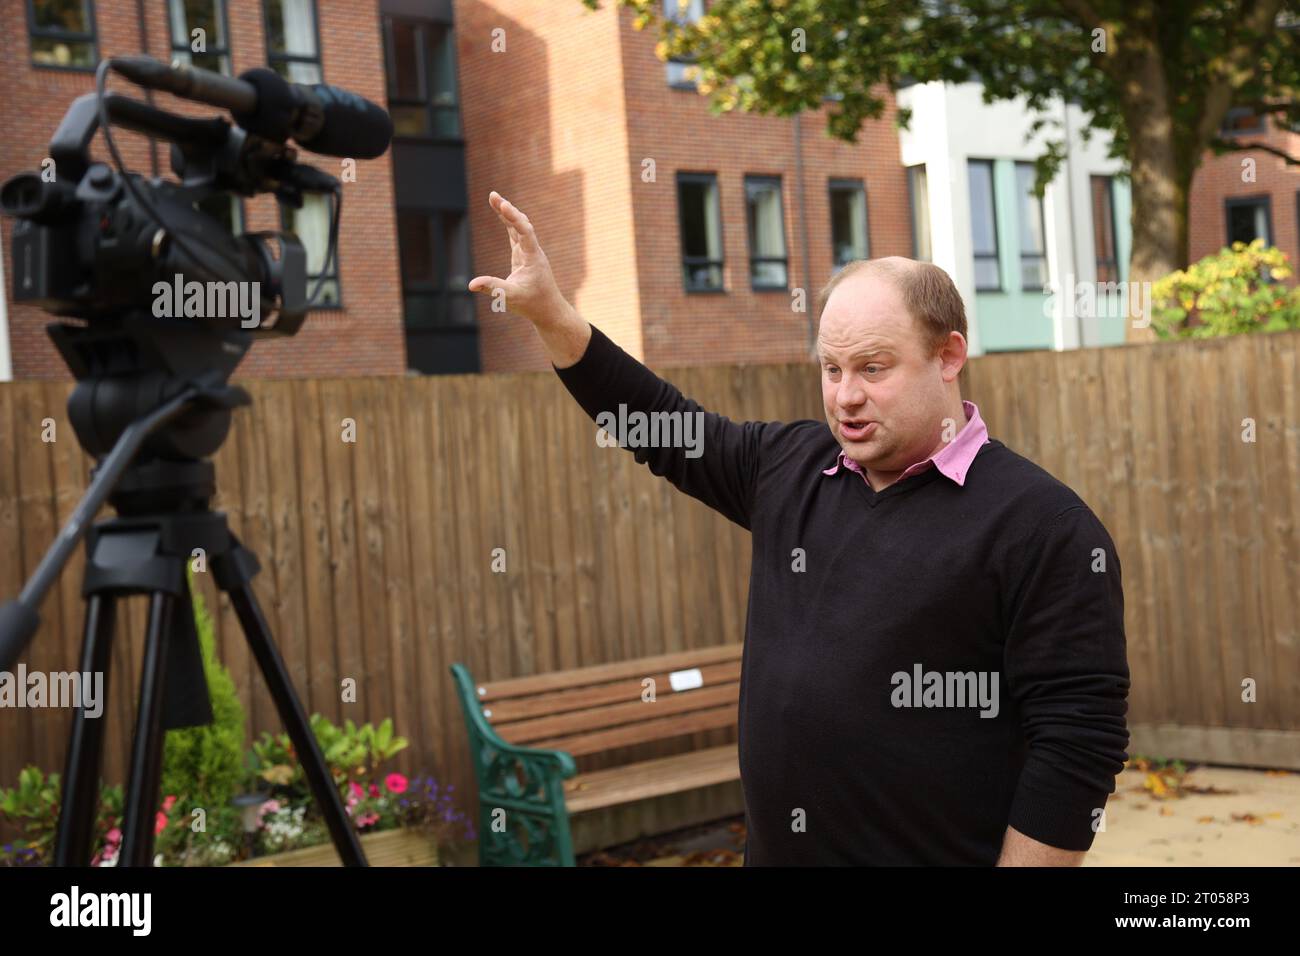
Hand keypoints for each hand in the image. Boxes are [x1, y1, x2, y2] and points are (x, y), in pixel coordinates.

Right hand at [468, 191, 570, 326]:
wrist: (548, 310)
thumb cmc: (533, 304)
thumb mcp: (511, 297)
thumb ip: (492, 289)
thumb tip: (471, 284)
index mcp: (532, 258)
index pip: (524, 232)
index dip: (514, 218)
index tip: (503, 205)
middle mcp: (532, 251)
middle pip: (521, 224)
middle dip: (507, 209)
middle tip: (492, 195)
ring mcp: (528, 252)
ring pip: (518, 227)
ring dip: (506, 213)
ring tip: (493, 198)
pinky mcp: (523, 256)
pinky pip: (515, 234)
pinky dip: (508, 223)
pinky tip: (500, 212)